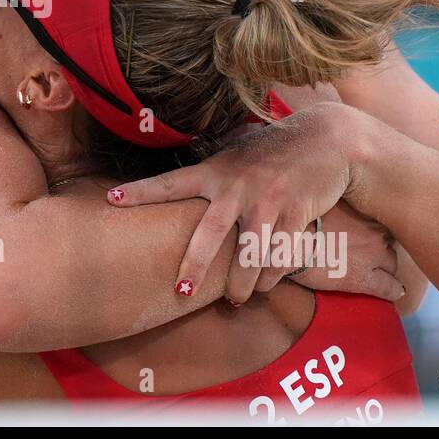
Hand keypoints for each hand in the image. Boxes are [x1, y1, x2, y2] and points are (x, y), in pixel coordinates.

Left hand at [107, 102, 364, 303]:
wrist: (327, 139)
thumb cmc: (272, 151)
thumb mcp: (235, 155)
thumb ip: (211, 175)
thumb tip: (178, 195)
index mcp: (216, 171)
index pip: (171, 182)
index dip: (140, 191)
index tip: (111, 199)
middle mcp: (238, 186)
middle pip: (210, 233)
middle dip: (195, 265)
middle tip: (181, 291)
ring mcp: (268, 200)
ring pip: (249, 255)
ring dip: (242, 285)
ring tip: (235, 299)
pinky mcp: (296, 213)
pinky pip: (280, 256)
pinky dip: (272, 276)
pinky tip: (266, 284)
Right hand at [288, 200, 404, 300]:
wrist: (285, 245)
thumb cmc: (292, 222)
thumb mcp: (314, 203)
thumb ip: (328, 203)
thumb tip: (324, 202)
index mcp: (360, 210)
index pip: (378, 217)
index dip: (370, 227)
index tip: (363, 231)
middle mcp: (372, 230)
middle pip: (388, 238)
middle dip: (380, 245)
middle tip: (368, 250)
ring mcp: (371, 256)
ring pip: (392, 262)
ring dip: (386, 266)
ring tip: (380, 272)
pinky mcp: (364, 279)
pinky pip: (390, 287)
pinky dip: (394, 290)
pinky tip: (395, 293)